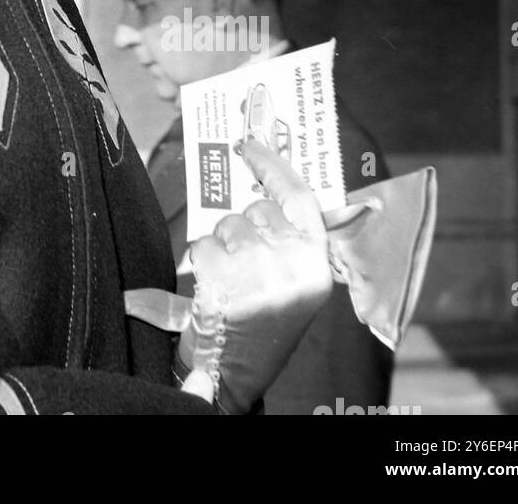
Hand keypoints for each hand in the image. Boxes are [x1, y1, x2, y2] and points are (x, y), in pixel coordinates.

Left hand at [126, 138, 331, 412]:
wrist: (232, 373)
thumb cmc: (262, 323)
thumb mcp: (292, 283)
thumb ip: (289, 239)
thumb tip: (267, 184)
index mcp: (316, 267)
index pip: (299, 198)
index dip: (272, 165)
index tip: (249, 143)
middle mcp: (294, 270)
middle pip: (256, 208)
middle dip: (241, 223)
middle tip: (243, 258)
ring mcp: (259, 278)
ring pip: (226, 225)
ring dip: (220, 244)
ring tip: (230, 278)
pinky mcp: (224, 286)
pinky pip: (203, 245)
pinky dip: (201, 259)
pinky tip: (212, 285)